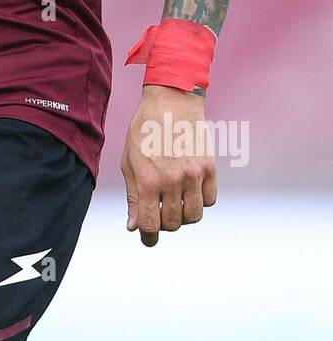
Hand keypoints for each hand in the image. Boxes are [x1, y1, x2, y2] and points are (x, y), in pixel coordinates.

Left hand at [121, 85, 216, 246]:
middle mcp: (173, 180)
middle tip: (160, 214)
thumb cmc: (144, 130)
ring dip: (184, 216)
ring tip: (175, 204)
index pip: (150, 225)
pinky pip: (210, 200)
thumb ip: (133, 196)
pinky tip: (190, 192)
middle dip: (165, 224)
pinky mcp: (209, 167)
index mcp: (149, 180)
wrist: (171, 101)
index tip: (148, 239)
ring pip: (194, 216)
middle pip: (173, 224)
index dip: (148, 238)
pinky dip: (200, 202)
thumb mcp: (130, 162)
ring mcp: (194, 174)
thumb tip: (134, 226)